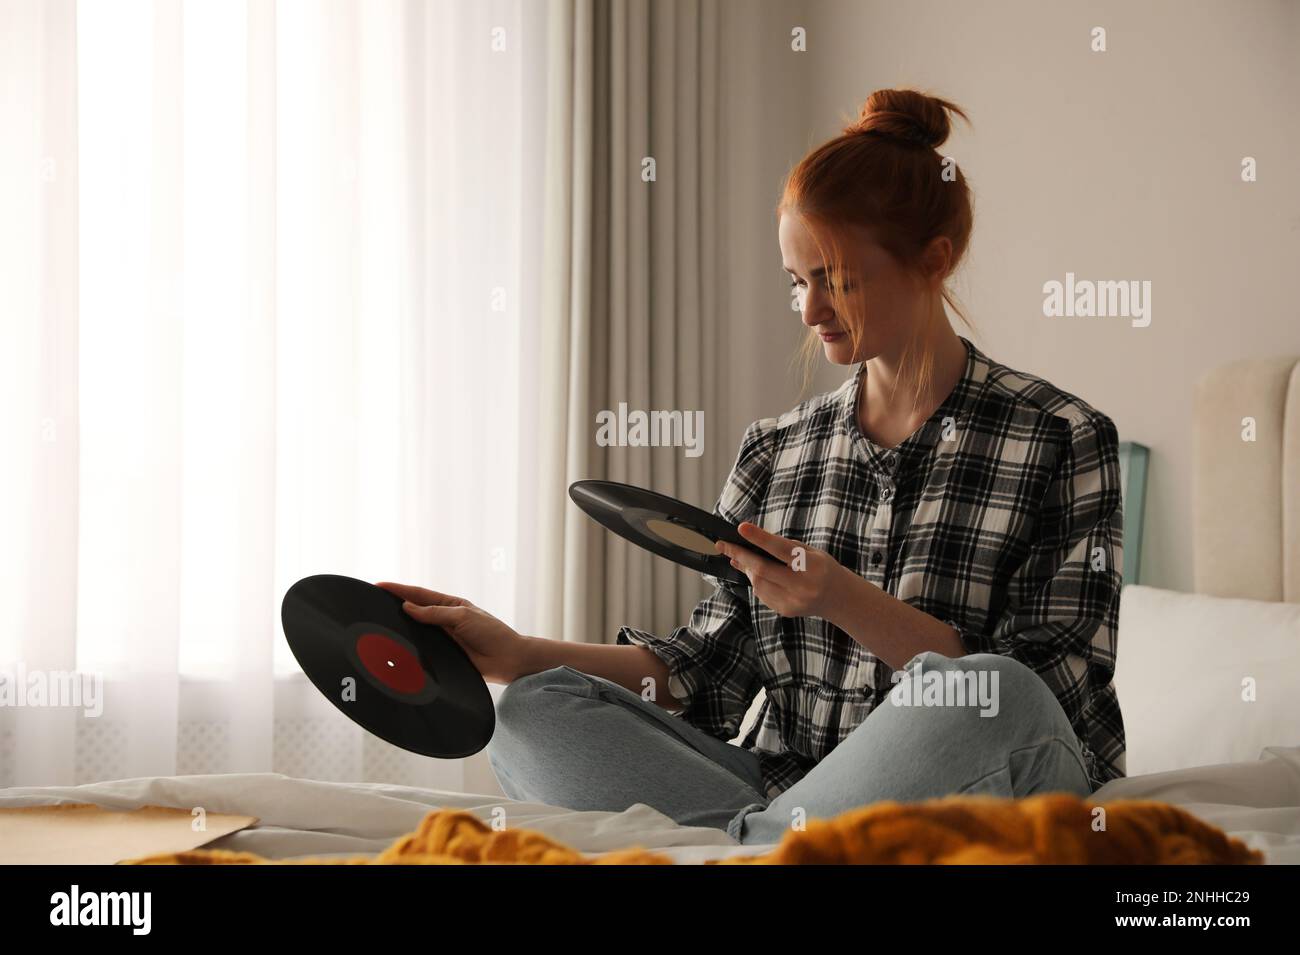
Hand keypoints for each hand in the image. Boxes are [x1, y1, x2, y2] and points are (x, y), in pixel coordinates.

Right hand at [374, 581, 530, 684]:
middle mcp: (444, 619)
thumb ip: (436, 613)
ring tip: (378, 622)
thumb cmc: (492, 633)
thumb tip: (408, 607)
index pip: (419, 595)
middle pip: (414, 611)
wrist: (508, 660)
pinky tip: (396, 646)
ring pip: (416, 630)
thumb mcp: (463, 617)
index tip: (379, 585)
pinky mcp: (443, 655)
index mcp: (450, 605)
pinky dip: (409, 646)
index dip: (399, 590)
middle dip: (394, 605)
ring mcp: (442, 637)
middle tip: (371, 602)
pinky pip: (422, 649)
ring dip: (400, 626)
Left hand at [715, 522, 853, 619]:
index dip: (760, 538)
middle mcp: (803, 585)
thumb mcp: (812, 552)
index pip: (781, 550)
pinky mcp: (785, 611)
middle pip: (763, 570)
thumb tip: (753, 544)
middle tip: (723, 544)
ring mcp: (793, 601)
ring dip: (747, 569)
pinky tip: (757, 574)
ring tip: (742, 559)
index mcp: (812, 565)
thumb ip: (785, 547)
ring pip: (758, 583)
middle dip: (740, 555)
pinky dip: (756, 582)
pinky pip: (762, 594)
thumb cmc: (823, 568)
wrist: (839, 598)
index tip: (741, 528)